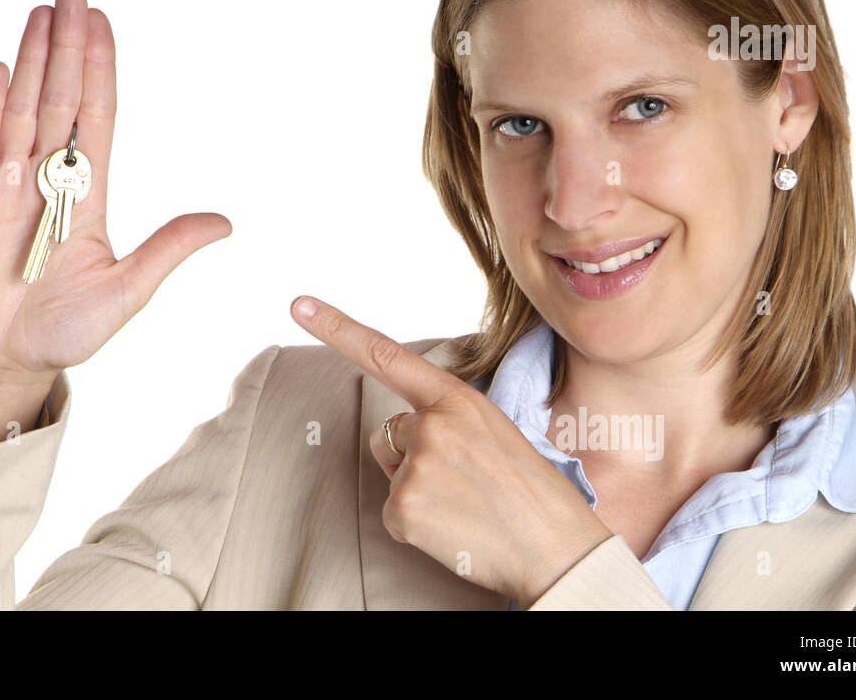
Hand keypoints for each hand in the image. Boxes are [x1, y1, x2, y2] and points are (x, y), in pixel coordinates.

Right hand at [0, 0, 232, 393]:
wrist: (9, 361)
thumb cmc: (68, 330)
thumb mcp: (128, 290)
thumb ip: (168, 250)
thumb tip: (224, 223)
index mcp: (88, 193)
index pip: (97, 116)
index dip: (101, 69)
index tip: (102, 23)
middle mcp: (47, 178)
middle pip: (61, 99)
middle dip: (68, 48)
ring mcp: (6, 186)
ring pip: (22, 109)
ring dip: (32, 62)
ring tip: (41, 16)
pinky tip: (0, 70)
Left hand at [289, 295, 613, 606]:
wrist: (556, 549)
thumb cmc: (530, 493)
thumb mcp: (494, 432)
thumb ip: (447, 419)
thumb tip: (405, 433)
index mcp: (457, 399)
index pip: (386, 355)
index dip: (337, 328)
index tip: (299, 305)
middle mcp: (431, 425)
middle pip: (389, 432)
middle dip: (413, 455)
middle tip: (467, 482)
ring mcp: (414, 467)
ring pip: (392, 472)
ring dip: (418, 489)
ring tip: (466, 505)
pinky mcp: (402, 509)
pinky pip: (392, 512)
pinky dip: (416, 524)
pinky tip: (453, 528)